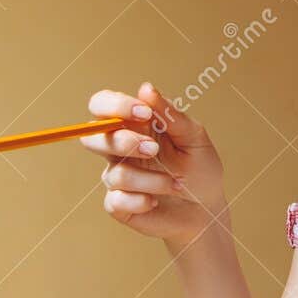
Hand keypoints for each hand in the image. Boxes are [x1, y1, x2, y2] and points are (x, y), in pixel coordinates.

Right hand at [84, 82, 225, 249]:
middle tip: (154, 150)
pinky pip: (116, 201)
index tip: (144, 113)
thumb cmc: (200, 168)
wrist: (207, 209)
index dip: (114, 105)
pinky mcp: (118, 204)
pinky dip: (140, 201)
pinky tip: (156, 202)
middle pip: (91, 137)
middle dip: (123, 142)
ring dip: (151, 180)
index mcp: (133, 125)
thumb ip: (170, 114)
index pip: (102, 105)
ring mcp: (116, 176)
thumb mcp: (194, 138)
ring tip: (176, 184)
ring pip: (116, 173)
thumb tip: (145, 88)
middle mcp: (119, 148)